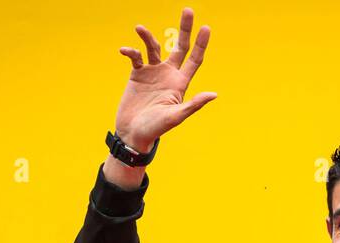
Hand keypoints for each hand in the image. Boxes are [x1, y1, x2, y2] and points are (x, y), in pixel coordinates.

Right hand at [114, 7, 215, 149]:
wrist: (133, 134)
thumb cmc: (156, 129)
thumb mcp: (176, 117)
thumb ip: (193, 104)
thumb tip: (214, 94)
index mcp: (180, 83)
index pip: (194, 59)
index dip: (201, 43)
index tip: (206, 27)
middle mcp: (168, 74)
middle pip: (179, 46)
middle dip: (184, 29)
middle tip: (188, 10)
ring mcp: (153, 73)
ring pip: (153, 47)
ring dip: (147, 37)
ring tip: (139, 28)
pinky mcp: (137, 75)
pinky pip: (135, 57)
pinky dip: (130, 51)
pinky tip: (125, 50)